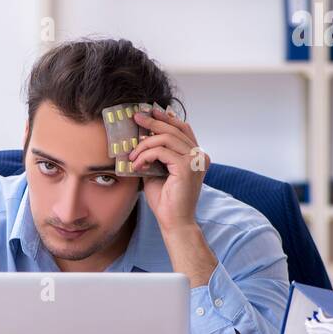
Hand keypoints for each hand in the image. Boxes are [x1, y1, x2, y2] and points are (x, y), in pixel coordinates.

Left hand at [130, 105, 209, 234]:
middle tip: (135, 117)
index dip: (166, 118)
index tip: (148, 112)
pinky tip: (137, 164)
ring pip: (165, 139)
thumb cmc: (165, 199)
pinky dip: (145, 155)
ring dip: (144, 144)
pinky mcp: (187, 167)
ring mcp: (196, 160)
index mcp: (196, 155)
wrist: (173, 221)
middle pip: (174, 129)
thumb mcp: (157, 169)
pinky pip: (161, 151)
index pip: (182, 128)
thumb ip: (155, 153)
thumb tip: (141, 134)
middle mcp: (199, 155)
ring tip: (132, 155)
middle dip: (152, 122)